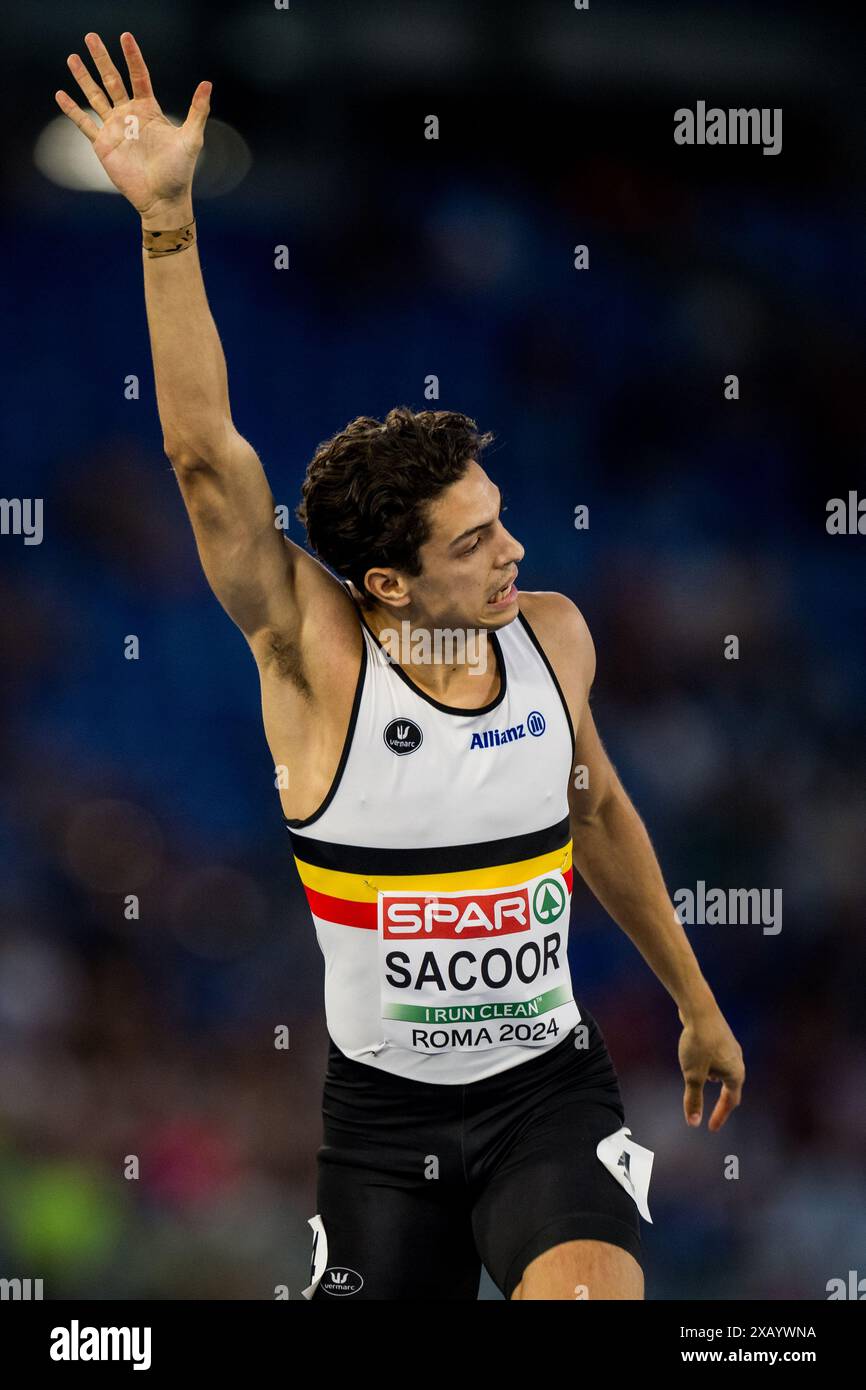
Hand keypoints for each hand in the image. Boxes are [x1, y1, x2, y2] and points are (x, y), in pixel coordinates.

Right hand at [55, 31, 210, 222]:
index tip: (125, 37)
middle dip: (102, 58)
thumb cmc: (179, 172)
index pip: (138, 76)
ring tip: (72, 58)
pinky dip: (72, 110)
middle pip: (112, 79)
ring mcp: (115, 128)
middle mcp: (130, 115)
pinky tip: (60, 95)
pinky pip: (84, 124)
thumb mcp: (191, 139)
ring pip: (95, 96)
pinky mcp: (103, 145)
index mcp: (149, 110)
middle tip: (91, 37)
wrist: (162, 200)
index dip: (132, 57)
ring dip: (83, 78)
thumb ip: (197, 111)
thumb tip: (208, 84)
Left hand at [677, 1001, 744, 1130]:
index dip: (720, 1116)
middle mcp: (738, 1062)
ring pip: (726, 1072)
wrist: (700, 1009)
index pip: (730, 1102)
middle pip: (731, 1088)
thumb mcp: (693, 1075)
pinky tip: (701, 1064)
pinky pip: (719, 1060)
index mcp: (735, 1075)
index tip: (711, 1128)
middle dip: (722, 1102)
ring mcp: (731, 1049)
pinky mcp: (722, 1038)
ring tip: (704, 1086)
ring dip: (717, 1082)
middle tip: (716, 1115)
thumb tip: (693, 1123)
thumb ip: (693, 1099)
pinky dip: (711, 1068)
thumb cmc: (698, 1043)